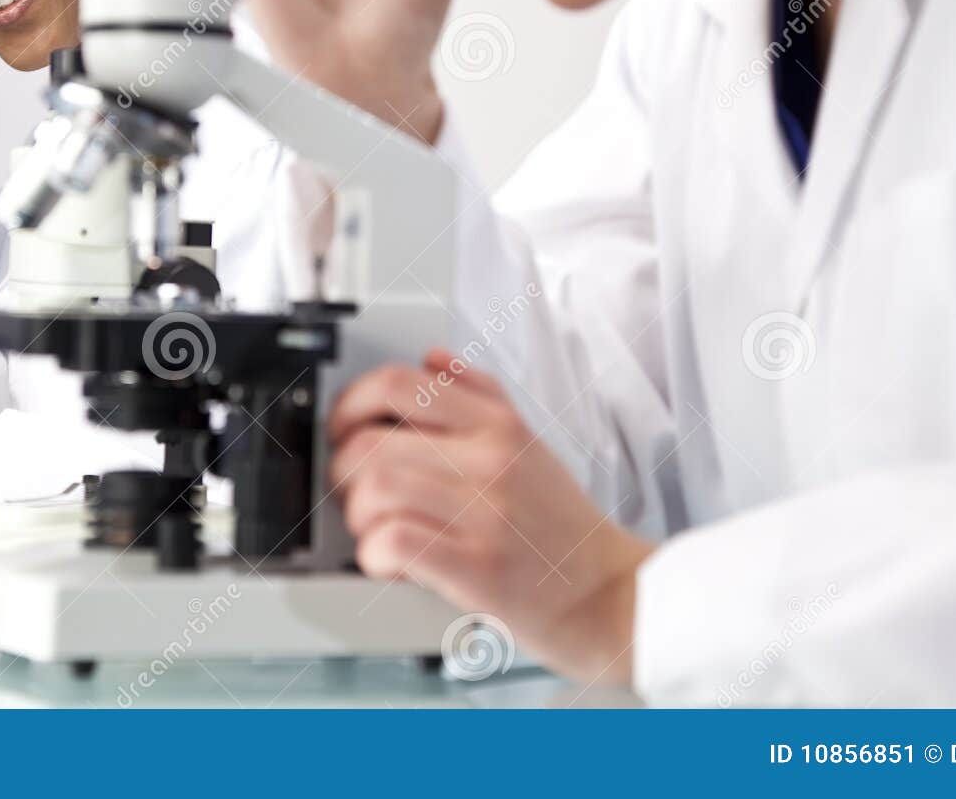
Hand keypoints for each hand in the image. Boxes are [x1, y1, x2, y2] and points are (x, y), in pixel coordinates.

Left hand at [329, 349, 654, 684]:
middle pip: (370, 442)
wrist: (612, 595)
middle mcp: (490, 460)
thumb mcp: (531, 444)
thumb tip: (432, 358)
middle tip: (356, 492)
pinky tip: (390, 560)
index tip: (343, 429)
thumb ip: (480, 396)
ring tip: (376, 529)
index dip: (349, 404)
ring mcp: (484, 513)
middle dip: (344, 471)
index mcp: (498, 425)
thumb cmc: (563, 527)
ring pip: (374, 489)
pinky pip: (394, 542)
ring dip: (358, 515)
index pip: (396, 384)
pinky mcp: (477, 567)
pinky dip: (374, 554)